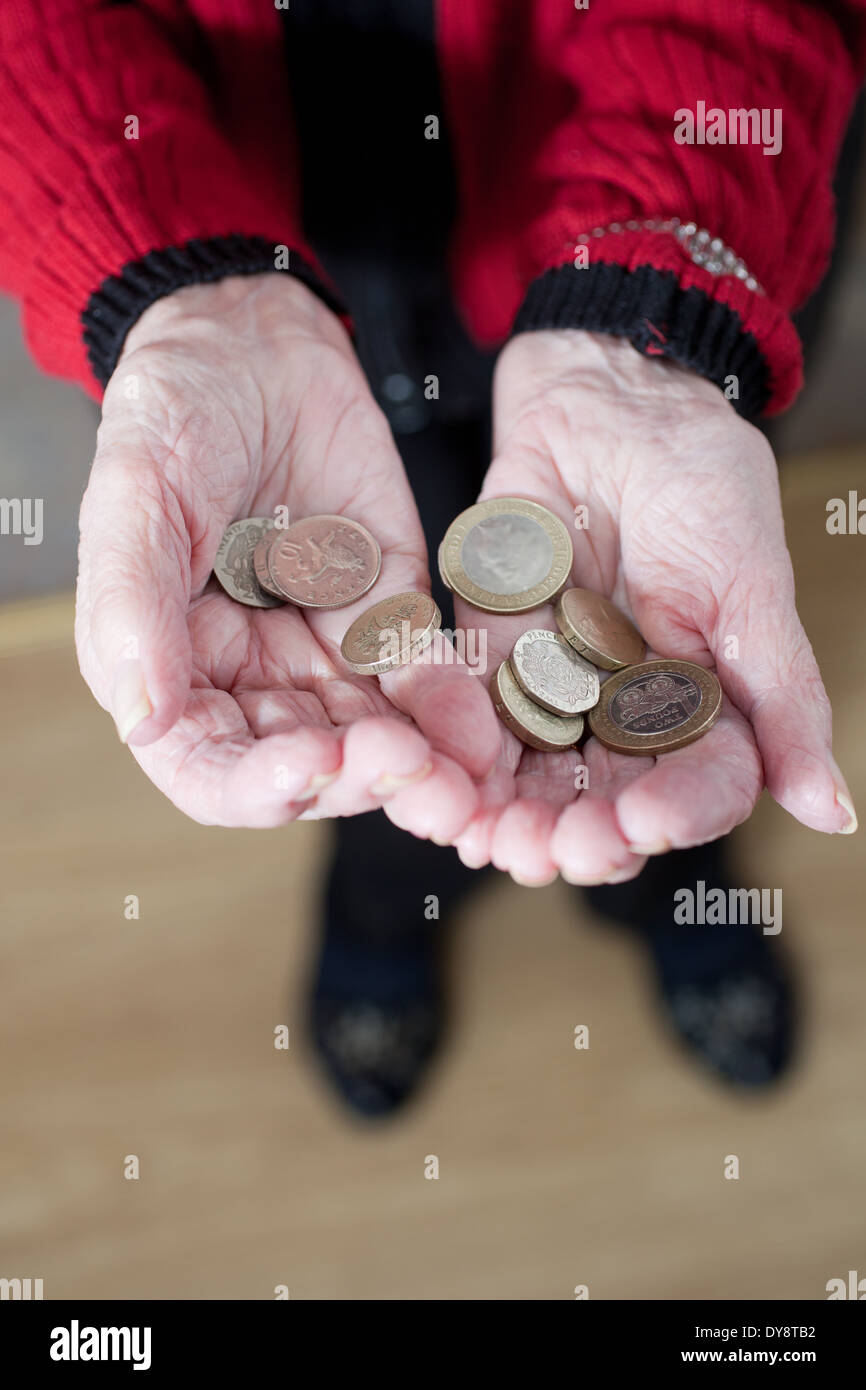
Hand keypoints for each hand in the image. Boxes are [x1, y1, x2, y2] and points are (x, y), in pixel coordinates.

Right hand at [75, 274, 497, 829]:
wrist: (257, 338)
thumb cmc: (174, 410)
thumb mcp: (138, 493)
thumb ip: (134, 607)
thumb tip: (144, 721)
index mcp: (174, 666)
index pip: (210, 768)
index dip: (259, 785)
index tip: (313, 764)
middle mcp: (251, 677)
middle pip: (308, 768)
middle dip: (359, 778)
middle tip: (408, 764)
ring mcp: (324, 651)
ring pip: (376, 738)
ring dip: (420, 762)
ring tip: (460, 769)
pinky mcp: (386, 612)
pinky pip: (423, 675)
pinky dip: (453, 702)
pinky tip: (480, 718)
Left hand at [452, 330, 856, 882]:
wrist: (613, 399)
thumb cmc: (701, 480)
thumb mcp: (750, 586)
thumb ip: (781, 698)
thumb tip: (833, 814)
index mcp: (703, 708)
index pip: (696, 788)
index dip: (674, 816)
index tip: (646, 824)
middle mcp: (627, 714)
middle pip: (604, 803)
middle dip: (578, 837)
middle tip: (555, 853)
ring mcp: (556, 690)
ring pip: (532, 780)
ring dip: (510, 819)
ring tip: (493, 842)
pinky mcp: (490, 655)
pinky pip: (470, 719)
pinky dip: (456, 758)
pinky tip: (443, 789)